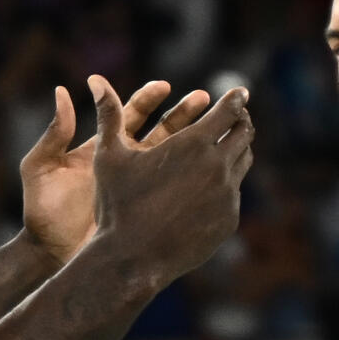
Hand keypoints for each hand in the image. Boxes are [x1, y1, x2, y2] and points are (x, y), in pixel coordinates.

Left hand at [18, 79, 213, 265]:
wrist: (51, 255)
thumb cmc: (43, 212)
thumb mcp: (42, 168)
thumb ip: (55, 133)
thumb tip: (62, 91)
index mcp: (102, 148)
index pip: (131, 114)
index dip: (149, 98)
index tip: (166, 87)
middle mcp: (125, 164)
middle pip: (161, 131)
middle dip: (185, 114)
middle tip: (205, 99)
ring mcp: (139, 187)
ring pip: (174, 159)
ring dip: (196, 143)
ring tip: (218, 128)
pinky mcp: (147, 210)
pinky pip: (175, 191)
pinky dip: (193, 178)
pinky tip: (212, 169)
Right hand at [89, 77, 251, 280]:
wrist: (132, 260)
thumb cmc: (117, 205)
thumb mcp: (108, 156)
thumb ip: (108, 114)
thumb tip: (94, 79)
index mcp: (194, 144)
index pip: (230, 110)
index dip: (236, 99)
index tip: (239, 93)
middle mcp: (218, 167)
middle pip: (244, 133)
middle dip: (241, 121)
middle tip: (235, 117)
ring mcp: (227, 196)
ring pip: (243, 163)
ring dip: (236, 150)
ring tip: (224, 146)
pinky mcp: (229, 220)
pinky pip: (234, 194)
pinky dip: (225, 184)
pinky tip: (211, 185)